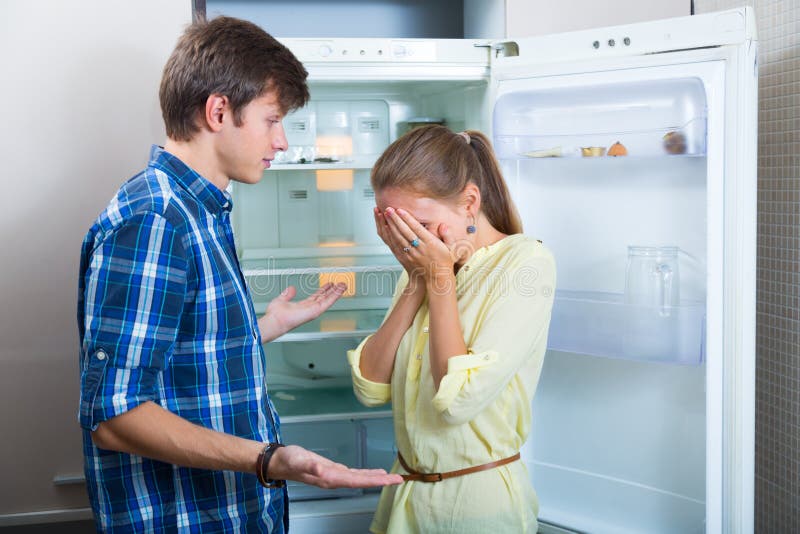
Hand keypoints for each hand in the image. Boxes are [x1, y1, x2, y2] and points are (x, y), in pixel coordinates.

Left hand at [258, 283, 345, 342]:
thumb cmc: (276, 316)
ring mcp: (314, 310)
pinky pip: (328, 302)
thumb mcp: (281, 300)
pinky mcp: (315, 311)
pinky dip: (335, 296)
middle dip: (333, 291)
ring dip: (336, 292)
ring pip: (328, 300)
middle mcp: (310, 308)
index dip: (323, 290)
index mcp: (303, 306)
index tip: (329, 285)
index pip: (316, 297)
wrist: (275, 321)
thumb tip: (291, 289)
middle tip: (340, 284)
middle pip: (325, 298)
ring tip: (343, 285)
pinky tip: (340, 290)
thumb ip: (287, 294)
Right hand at [269, 445, 402, 488]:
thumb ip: (310, 466)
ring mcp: (335, 476)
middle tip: (399, 480)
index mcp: (330, 478)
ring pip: (360, 478)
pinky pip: (354, 474)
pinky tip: (373, 472)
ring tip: (391, 478)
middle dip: (381, 481)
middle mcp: (335, 479)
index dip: (375, 481)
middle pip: (362, 481)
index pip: (358, 481)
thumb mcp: (298, 460)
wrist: (280, 462)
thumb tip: (322, 469)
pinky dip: (366, 473)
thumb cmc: (289, 460)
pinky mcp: (333, 470)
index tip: (390, 480)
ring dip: (376, 478)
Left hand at [382, 207, 456, 282]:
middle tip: (388, 208)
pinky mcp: (404, 258)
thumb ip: (448, 236)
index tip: (400, 210)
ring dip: (390, 225)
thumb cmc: (444, 261)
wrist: (436, 279)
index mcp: (430, 244)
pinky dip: (389, 235)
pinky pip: (395, 245)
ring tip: (385, 214)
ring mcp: (410, 254)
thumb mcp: (452, 249)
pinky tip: (385, 227)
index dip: (407, 219)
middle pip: (404, 232)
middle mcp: (419, 249)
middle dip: (395, 219)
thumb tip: (443, 225)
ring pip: (398, 237)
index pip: (416, 229)